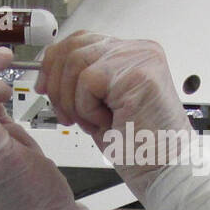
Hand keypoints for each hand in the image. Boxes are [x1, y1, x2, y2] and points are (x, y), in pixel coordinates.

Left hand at [35, 31, 193, 198]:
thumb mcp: (99, 105)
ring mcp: (140, 59)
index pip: (80, 40)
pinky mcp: (137, 74)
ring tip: (93, 122)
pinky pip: (89, 81)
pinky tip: (107, 122)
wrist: (163, 169)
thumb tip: (47, 74)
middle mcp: (138, 50)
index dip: (54, 63)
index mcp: (131, 54)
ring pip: (77, 63)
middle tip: (67, 115)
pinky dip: (87, 108)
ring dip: (74, 101)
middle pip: (74, 47)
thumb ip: (80, 81)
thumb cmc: (138, 146)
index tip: (45, 87)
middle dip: (58, 85)